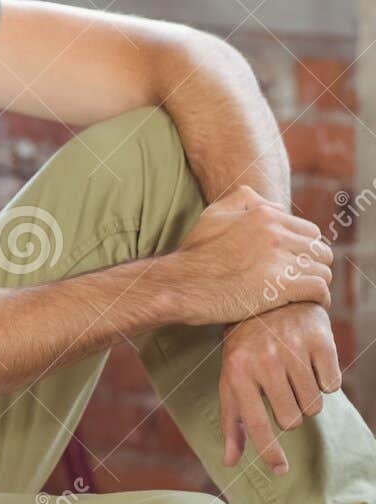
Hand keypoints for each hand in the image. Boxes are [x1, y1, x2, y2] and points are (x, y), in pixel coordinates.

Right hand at [165, 184, 331, 326]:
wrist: (180, 284)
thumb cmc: (195, 253)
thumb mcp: (213, 215)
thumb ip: (244, 199)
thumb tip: (277, 205)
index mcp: (264, 215)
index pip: (310, 231)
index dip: (305, 249)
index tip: (296, 263)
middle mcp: (275, 234)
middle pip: (320, 250)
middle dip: (314, 265)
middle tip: (302, 279)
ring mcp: (279, 260)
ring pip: (322, 270)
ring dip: (316, 282)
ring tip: (304, 292)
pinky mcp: (281, 286)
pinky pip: (319, 289)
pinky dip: (320, 298)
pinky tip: (311, 303)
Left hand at [219, 301, 341, 475]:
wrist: (270, 299)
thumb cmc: (247, 348)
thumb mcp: (232, 379)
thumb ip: (232, 421)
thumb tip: (229, 462)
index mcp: (237, 371)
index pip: (255, 423)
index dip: (269, 451)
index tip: (280, 470)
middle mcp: (264, 360)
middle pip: (291, 419)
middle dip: (290, 412)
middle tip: (281, 390)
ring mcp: (292, 349)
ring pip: (314, 406)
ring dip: (307, 398)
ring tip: (294, 373)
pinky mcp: (319, 340)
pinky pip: (333, 386)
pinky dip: (325, 379)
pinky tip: (309, 361)